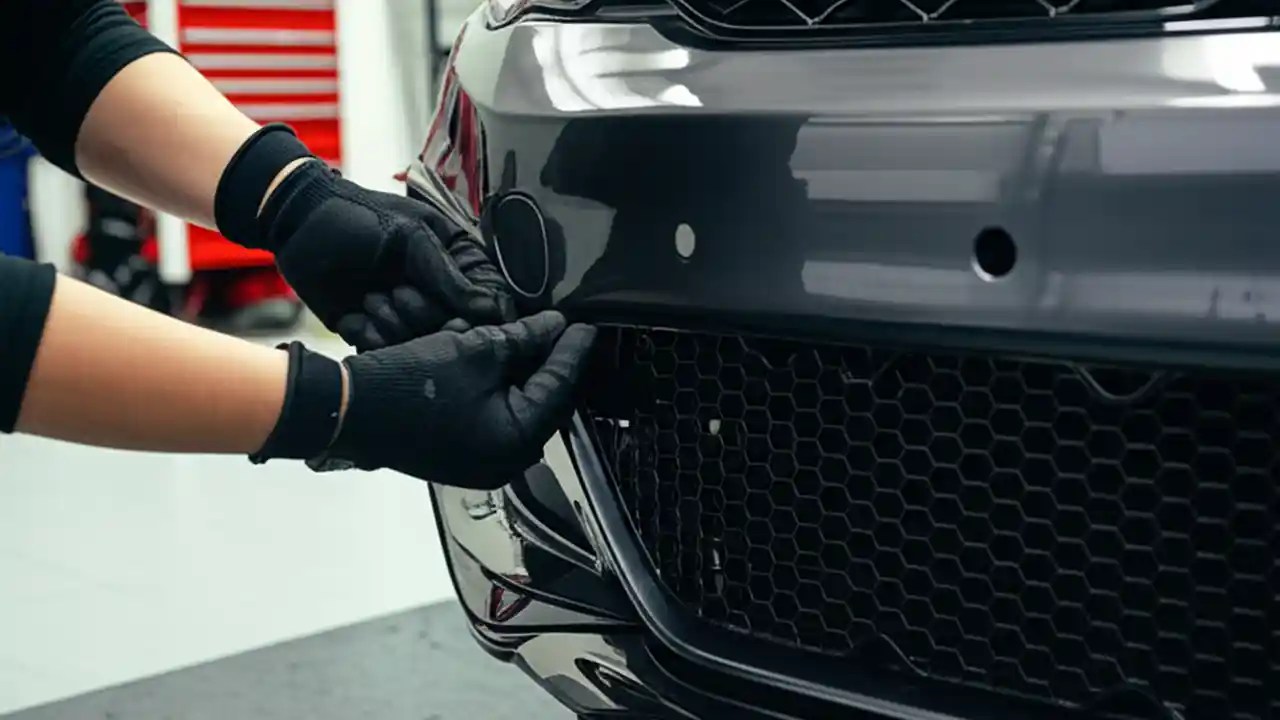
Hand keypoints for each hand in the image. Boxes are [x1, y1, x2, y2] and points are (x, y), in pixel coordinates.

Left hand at [258, 161, 513, 346]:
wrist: (300, 223)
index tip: (454, 317)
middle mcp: (436, 294)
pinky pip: (385, 354)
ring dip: (391, 324)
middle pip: (453, 333)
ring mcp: (405, 316)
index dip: (473, 318)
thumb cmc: (357, 216)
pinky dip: (369, 336)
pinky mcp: (374, 334)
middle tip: (397, 289)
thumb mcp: (411, 236)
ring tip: (371, 295)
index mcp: (457, 264)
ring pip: (419, 347)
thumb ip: (449, 275)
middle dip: (421, 315)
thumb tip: (491, 310)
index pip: (488, 306)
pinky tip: (356, 312)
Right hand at [313, 311, 596, 488]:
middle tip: (562, 330)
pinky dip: (503, 390)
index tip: (584, 326)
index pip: (560, 387)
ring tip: (534, 339)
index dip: (572, 351)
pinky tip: (504, 362)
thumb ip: (523, 339)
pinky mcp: (467, 457)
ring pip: (522, 409)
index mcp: (516, 440)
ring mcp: (486, 464)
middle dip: (552, 363)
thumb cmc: (407, 384)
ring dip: (527, 374)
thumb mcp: (474, 350)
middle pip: (545, 402)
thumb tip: (554, 326)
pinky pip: (499, 419)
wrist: (348, 409)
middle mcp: (507, 462)